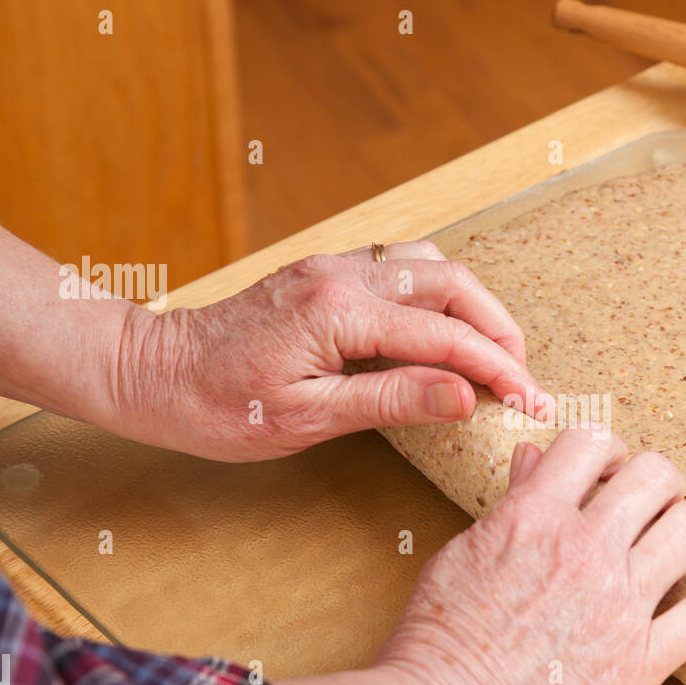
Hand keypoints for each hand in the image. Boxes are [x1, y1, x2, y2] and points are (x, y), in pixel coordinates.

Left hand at [112, 241, 552, 460]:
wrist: (152, 372)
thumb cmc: (218, 406)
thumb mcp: (306, 418)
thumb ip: (392, 399)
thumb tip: (464, 395)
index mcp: (339, 312)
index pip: (446, 335)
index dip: (498, 369)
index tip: (533, 399)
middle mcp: (342, 275)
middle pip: (451, 283)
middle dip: (498, 330)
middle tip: (523, 378)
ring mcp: (333, 268)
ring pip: (430, 266)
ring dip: (472, 307)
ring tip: (492, 356)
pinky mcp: (324, 274)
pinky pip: (400, 270)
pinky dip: (437, 297)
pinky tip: (441, 332)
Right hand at [377, 426, 685, 684]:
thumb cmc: (437, 643)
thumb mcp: (461, 554)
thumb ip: (509, 505)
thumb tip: (534, 460)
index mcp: (533, 516)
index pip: (592, 442)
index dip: (603, 452)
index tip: (603, 474)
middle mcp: (584, 549)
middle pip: (656, 475)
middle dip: (654, 483)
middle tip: (644, 508)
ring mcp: (619, 604)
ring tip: (681, 539)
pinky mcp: (642, 660)